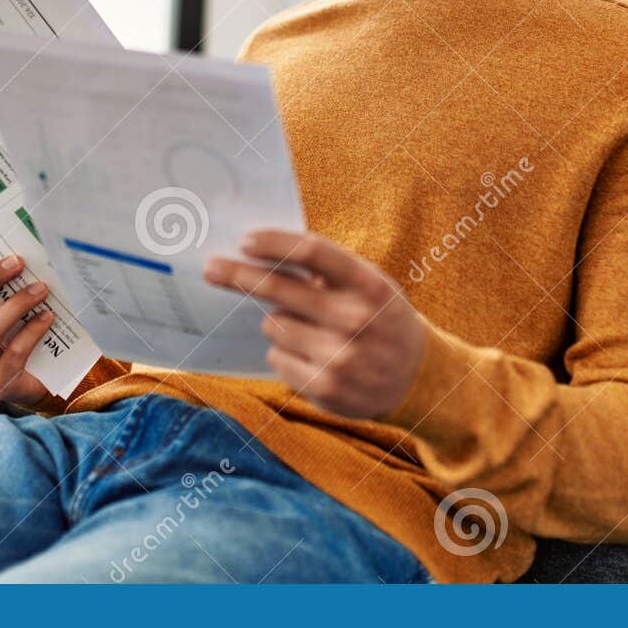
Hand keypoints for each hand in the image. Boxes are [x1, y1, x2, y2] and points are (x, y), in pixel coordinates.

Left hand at [204, 229, 427, 419]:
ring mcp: (340, 355)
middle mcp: (356, 318)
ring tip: (309, 329)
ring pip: (274, 325)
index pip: (313, 252)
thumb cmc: (379, 316)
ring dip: (279, 322)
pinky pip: (277, 358)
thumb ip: (325, 268)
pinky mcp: (326, 387)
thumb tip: (256, 254)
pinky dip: (285, 353)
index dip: (274, 244)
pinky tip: (313, 356)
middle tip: (211, 268)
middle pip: (280, 288)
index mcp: (368, 282)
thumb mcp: (368, 283)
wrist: (416, 376)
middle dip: (239, 275)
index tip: (244, 241)